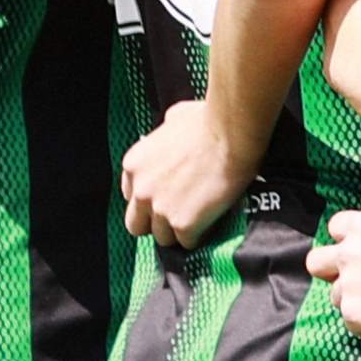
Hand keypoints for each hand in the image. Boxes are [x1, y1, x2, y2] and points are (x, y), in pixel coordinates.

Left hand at [121, 97, 244, 249]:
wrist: (230, 136)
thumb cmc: (208, 121)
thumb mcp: (175, 117)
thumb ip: (166, 131)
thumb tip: (174, 127)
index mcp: (133, 165)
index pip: (130, 196)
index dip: (150, 200)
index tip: (166, 198)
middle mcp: (140, 190)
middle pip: (137, 225)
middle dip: (155, 224)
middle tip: (178, 216)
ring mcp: (160, 209)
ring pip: (162, 238)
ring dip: (179, 232)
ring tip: (200, 221)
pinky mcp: (183, 224)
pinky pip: (187, 242)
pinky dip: (200, 236)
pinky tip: (212, 224)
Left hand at [305, 210, 360, 341]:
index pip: (334, 228)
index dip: (344, 243)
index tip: (360, 255)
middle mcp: (348, 251)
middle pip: (316, 262)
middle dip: (330, 273)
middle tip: (356, 284)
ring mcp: (348, 283)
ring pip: (336, 296)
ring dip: (355, 302)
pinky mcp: (353, 313)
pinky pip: (350, 322)